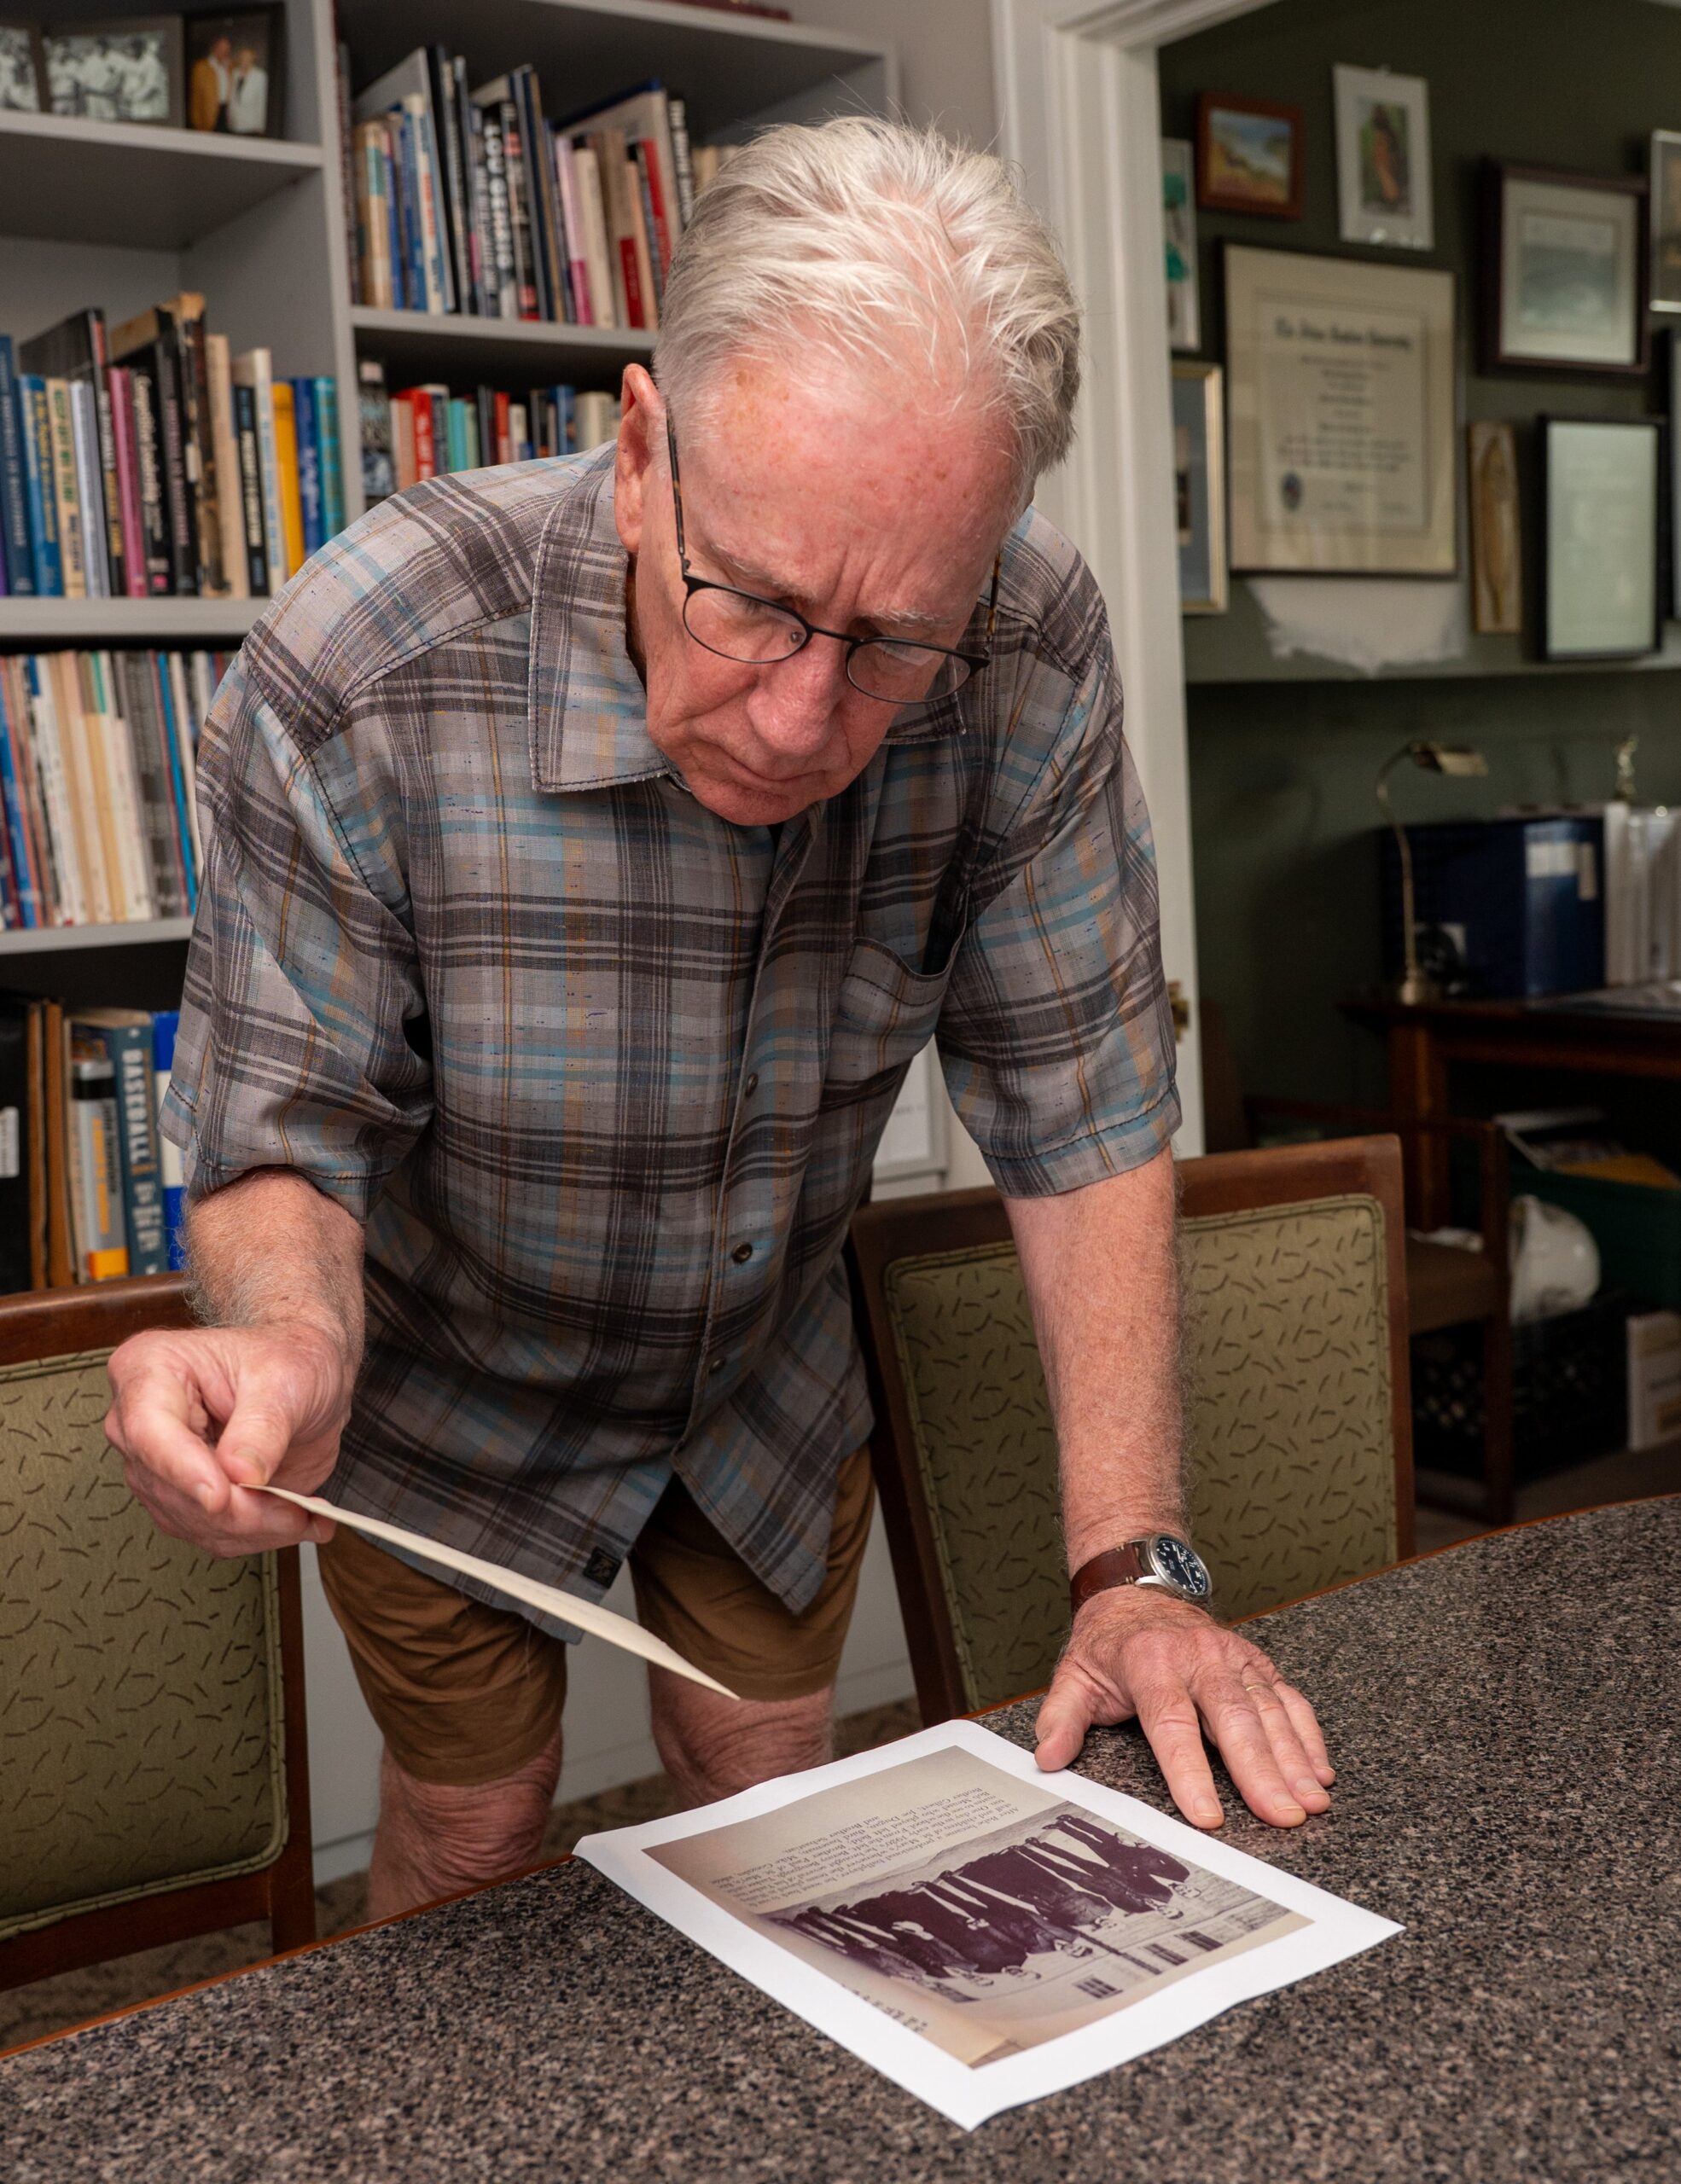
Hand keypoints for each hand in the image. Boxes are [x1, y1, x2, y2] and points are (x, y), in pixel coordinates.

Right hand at [105, 1322, 353, 1556]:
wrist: (306, 1375)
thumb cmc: (290, 1357)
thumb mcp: (286, 1378)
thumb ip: (262, 1426)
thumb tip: (240, 1475)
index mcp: (148, 1370)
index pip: (150, 1431)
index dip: (184, 1470)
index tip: (220, 1497)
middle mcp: (138, 1423)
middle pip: (169, 1486)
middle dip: (235, 1509)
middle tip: (293, 1511)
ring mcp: (157, 1465)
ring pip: (190, 1519)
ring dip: (253, 1528)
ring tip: (305, 1515)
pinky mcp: (182, 1498)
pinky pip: (210, 1532)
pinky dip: (257, 1534)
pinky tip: (298, 1521)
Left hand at [1033, 1588, 1333, 1829]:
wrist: (1139, 1591)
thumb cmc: (1109, 1644)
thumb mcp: (1074, 1675)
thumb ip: (1061, 1718)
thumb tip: (1048, 1759)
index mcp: (1150, 1663)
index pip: (1171, 1723)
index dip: (1190, 1772)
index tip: (1207, 1816)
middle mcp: (1197, 1658)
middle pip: (1233, 1720)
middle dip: (1262, 1772)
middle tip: (1284, 1816)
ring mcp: (1232, 1658)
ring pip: (1268, 1711)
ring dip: (1294, 1759)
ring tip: (1311, 1802)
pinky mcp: (1256, 1662)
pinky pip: (1288, 1699)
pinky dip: (1308, 1736)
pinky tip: (1320, 1772)